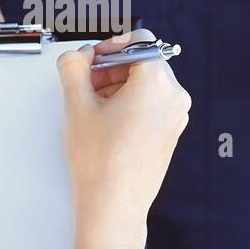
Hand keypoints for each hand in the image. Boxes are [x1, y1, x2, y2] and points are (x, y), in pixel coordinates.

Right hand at [56, 30, 191, 248]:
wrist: (113, 207)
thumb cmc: (100, 162)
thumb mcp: (77, 104)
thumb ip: (74, 67)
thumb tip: (78, 55)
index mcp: (157, 83)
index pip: (139, 41)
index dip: (110, 45)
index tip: (91, 57)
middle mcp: (174, 97)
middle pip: (143, 62)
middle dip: (111, 67)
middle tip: (85, 82)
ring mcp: (175, 117)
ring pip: (147, 84)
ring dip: (119, 85)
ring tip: (92, 105)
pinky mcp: (170, 134)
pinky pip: (152, 104)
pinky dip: (130, 102)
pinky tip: (106, 121)